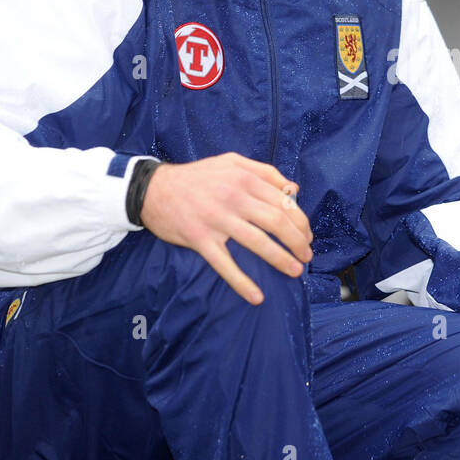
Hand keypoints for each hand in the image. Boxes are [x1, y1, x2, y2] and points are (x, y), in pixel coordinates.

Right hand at [139, 152, 313, 305]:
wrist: (152, 189)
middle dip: (298, 241)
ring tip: (295, 271)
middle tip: (306, 255)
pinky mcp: (199, 239)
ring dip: (281, 259)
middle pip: (277, 222)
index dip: (301, 221)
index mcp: (244, 178)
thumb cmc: (196, 176)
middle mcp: (233, 197)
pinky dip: (241, 283)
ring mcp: (216, 220)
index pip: (283, 202)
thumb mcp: (231, 162)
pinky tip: (256, 297)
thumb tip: (293, 189)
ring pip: (258, 243)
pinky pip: (224, 264)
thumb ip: (264, 171)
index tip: (307, 235)